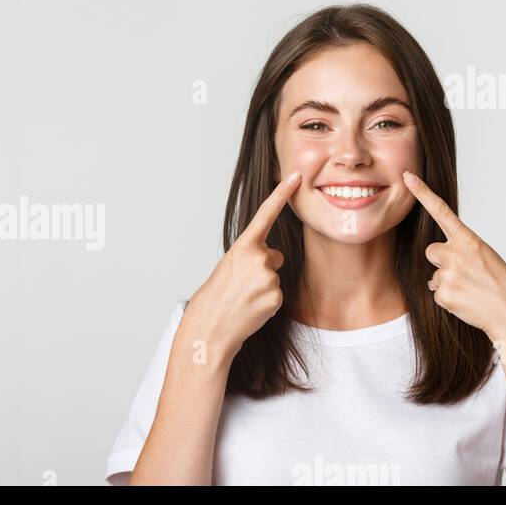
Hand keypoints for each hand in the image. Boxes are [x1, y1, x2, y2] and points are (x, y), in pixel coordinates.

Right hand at [184, 171, 301, 355]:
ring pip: (275, 277)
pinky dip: (266, 303)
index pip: (265, 215)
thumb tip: (273, 259)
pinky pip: (277, 295)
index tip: (295, 177)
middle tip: (241, 285)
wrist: (210, 328)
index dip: (282, 194)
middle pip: (274, 257)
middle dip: (263, 268)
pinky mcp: (276, 297)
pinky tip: (250, 309)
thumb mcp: (228, 267)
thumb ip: (251, 256)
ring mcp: (269, 278)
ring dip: (263, 288)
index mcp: (242, 247)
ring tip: (243, 299)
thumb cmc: (215, 298)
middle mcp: (258, 258)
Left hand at [402, 171, 505, 341]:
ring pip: (435, 276)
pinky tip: (468, 302)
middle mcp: (456, 253)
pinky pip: (437, 294)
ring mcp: (448, 274)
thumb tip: (436, 275)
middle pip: (432, 251)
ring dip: (449, 283)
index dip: (422, 193)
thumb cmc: (505, 286)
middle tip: (466, 274)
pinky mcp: (443, 294)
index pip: (441, 212)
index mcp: (470, 240)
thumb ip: (462, 256)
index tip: (408, 177)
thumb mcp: (486, 260)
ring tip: (472, 291)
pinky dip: (450, 300)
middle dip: (442, 261)